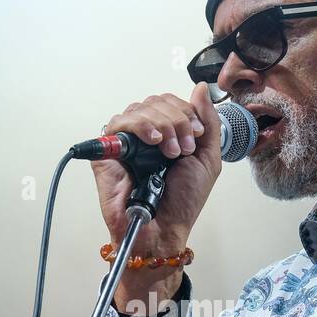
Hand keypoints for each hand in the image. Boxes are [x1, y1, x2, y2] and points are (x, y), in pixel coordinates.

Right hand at [91, 83, 222, 304]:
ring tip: (170, 151)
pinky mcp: (107, 153)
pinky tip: (152, 141)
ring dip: (162, 124)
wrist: (164, 228)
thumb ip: (208, 122)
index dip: (187, 112)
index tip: (197, 135)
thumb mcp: (208, 158)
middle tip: (184, 147)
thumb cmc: (183, 202)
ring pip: (139, 108)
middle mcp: (146, 136)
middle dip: (177, 119)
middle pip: (156, 102)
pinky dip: (138, 125)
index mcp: (168, 134)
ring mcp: (126, 143)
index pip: (171, 102)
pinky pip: (118, 123)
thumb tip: (201, 88)